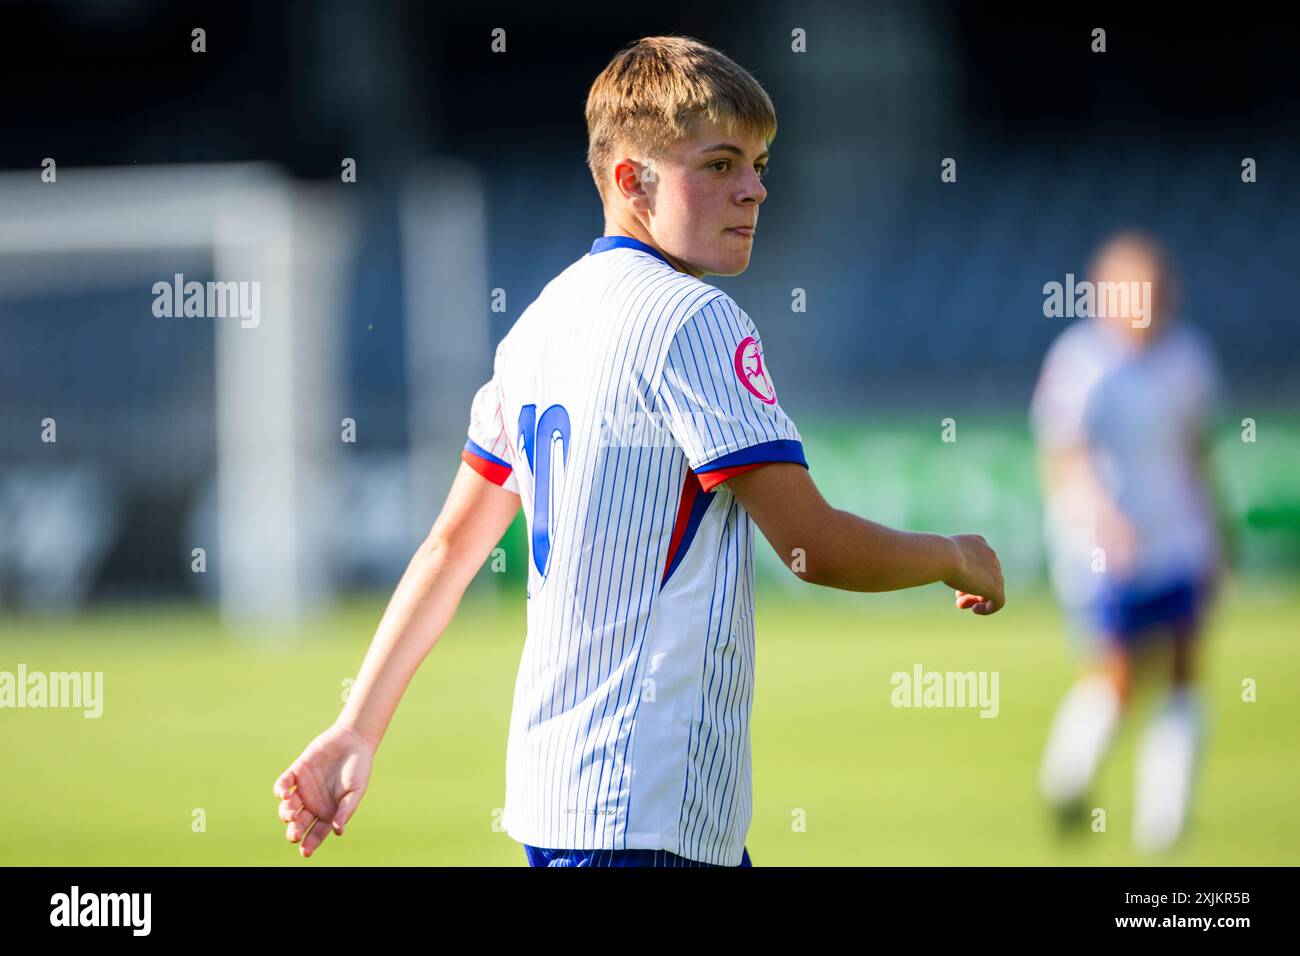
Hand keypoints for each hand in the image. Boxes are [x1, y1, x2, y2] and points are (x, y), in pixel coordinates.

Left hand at [273, 722, 375, 857]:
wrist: (353, 740)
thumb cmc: (359, 768)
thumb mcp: (355, 791)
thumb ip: (346, 810)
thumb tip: (337, 831)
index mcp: (328, 812)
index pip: (316, 832)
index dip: (310, 843)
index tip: (305, 852)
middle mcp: (313, 803)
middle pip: (299, 823)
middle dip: (295, 831)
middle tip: (294, 835)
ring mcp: (303, 788)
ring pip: (288, 807)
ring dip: (286, 813)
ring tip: (291, 815)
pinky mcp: (297, 772)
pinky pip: (283, 784)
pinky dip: (280, 790)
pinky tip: (283, 795)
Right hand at [943, 533, 1004, 614]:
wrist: (943, 556)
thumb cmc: (936, 554)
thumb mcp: (941, 554)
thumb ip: (947, 560)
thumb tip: (945, 569)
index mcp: (978, 543)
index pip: (980, 562)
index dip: (969, 574)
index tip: (956, 581)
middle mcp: (990, 554)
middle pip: (987, 576)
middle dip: (972, 587)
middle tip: (957, 596)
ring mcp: (995, 571)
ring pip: (993, 589)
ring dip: (976, 598)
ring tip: (961, 604)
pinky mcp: (995, 587)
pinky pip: (998, 602)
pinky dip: (988, 608)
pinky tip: (975, 610)